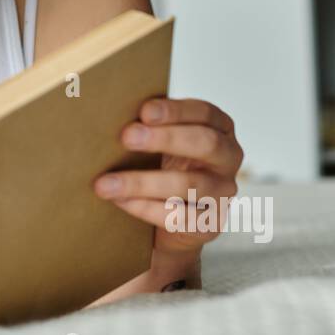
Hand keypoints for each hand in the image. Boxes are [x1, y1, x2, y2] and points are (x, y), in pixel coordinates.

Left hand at [94, 97, 242, 266]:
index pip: (204, 113)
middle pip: (205, 143)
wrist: (170, 216)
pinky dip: (145, 208)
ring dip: (142, 182)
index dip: (175, 111)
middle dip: (165, 138)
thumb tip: (112, 114)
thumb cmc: (164, 165)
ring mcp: (223, 192)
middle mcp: (228, 157)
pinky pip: (178, 217)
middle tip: (127, 137)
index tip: (144, 112)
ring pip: (188, 184)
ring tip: (106, 183)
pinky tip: (120, 201)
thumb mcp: (162, 141)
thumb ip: (150, 126)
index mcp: (219, 127)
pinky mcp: (210, 223)